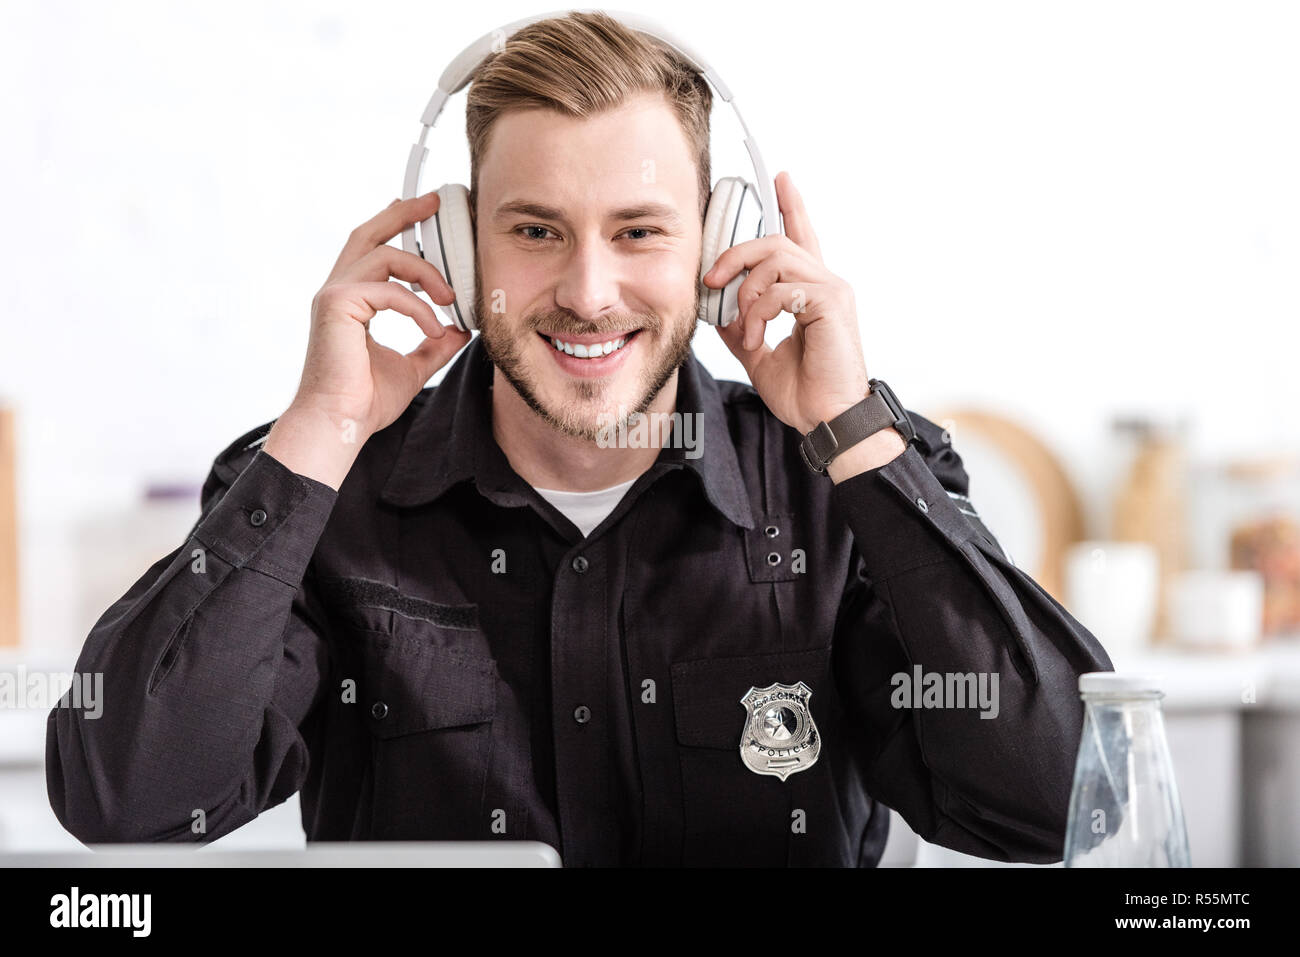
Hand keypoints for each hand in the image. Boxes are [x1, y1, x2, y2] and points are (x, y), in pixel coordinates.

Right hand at [264, 193, 471, 487]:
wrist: (339, 425)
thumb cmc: (365, 402)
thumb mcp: (413, 366)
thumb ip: (434, 344)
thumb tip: (462, 330)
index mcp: (350, 300)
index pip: (372, 250)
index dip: (396, 227)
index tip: (425, 213)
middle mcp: (337, 291)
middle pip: (368, 233)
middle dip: (402, 214)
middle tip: (435, 203)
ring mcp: (333, 295)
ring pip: (384, 257)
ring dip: (425, 272)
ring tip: (451, 296)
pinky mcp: (336, 306)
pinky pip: (388, 290)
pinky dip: (418, 306)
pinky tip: (435, 327)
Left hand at [703, 171, 869, 436]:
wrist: (829, 421)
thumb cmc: (806, 394)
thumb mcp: (759, 355)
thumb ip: (740, 327)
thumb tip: (715, 308)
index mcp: (811, 293)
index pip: (801, 237)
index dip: (791, 206)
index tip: (780, 178)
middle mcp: (826, 284)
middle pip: (775, 242)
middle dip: (736, 254)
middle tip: (711, 278)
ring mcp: (832, 291)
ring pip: (776, 260)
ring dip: (745, 293)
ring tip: (742, 327)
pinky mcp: (831, 304)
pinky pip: (782, 290)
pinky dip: (758, 312)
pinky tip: (755, 337)